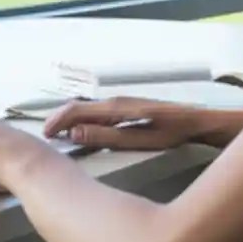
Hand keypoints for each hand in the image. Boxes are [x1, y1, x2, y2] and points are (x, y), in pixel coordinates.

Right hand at [42, 97, 204, 150]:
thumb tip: (75, 132)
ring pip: (87, 108)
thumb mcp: (139, 140)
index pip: (77, 110)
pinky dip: (83, 118)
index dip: (58, 121)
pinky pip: (97, 111)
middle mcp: (115, 101)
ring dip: (70, 118)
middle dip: (60, 118)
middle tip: (47, 135)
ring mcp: (122, 103)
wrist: (196, 121)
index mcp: (115, 108)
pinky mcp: (127, 107)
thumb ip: (107, 137)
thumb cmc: (171, 133)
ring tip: (59, 133)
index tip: (46, 134)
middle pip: (79, 106)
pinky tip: (82, 129)